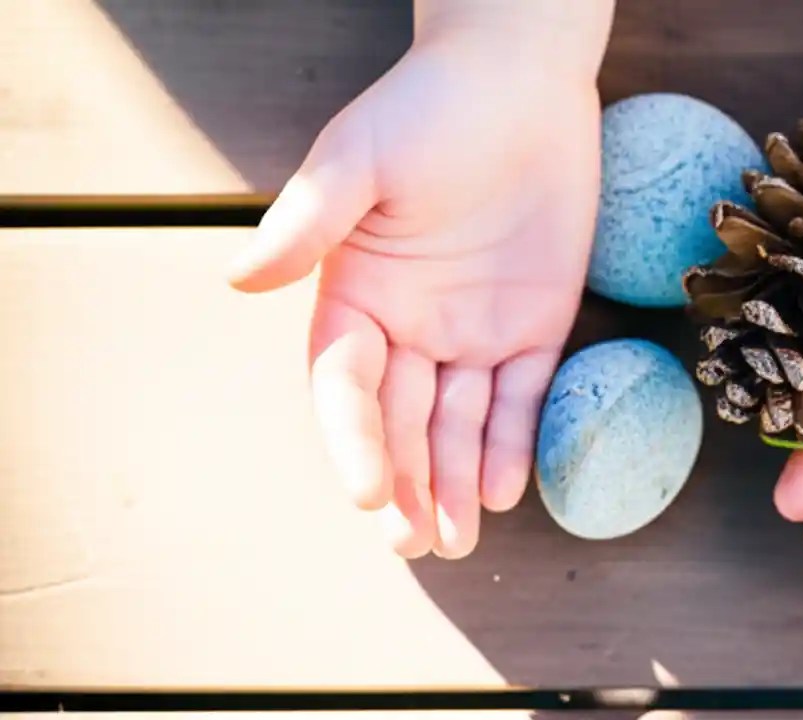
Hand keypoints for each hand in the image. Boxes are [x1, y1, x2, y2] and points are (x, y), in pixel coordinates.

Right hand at [227, 32, 602, 558]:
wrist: (520, 82)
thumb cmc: (429, 110)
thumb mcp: (358, 160)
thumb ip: (309, 224)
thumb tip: (239, 279)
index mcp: (355, 295)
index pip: (347, 386)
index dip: (356, 442)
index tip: (368, 495)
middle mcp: (409, 326)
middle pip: (402, 423)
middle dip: (408, 485)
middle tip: (416, 544)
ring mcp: (472, 331)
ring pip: (460, 424)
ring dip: (457, 483)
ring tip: (458, 540)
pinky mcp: (533, 326)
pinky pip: (523, 396)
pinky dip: (515, 441)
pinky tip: (506, 489)